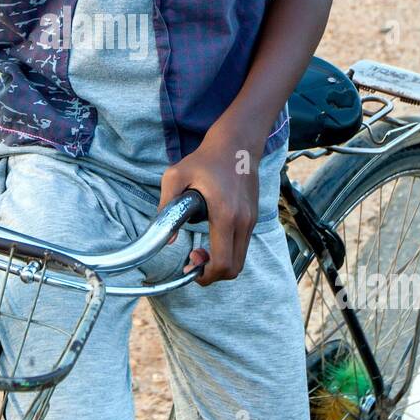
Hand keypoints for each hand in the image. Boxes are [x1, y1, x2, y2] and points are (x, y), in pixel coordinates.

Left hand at [158, 132, 260, 286]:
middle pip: (234, 268)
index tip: (191, 268)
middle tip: (194, 260)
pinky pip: (242, 246)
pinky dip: (228, 251)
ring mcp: (251, 220)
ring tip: (201, 250)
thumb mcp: (175, 176)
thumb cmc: (205, 159)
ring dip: (221, 262)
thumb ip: (167, 207)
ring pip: (240, 259)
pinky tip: (213, 237)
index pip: (224, 262)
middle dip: (213, 273)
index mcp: (225, 215)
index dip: (207, 275)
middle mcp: (243, 221)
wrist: (237, 144)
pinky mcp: (253, 217)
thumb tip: (167, 240)